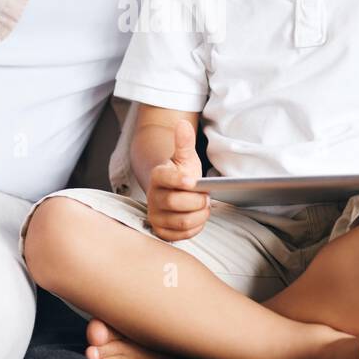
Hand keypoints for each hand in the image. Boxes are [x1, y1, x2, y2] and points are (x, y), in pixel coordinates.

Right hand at [147, 120, 210, 242]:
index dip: (179, 181)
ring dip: (199, 215)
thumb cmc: (182, 174)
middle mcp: (152, 197)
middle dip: (196, 201)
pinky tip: (198, 219)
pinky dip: (195, 228)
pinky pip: (181, 236)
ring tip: (204, 207)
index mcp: (158, 176)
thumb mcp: (185, 158)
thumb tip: (182, 123)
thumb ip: (184, 142)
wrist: (173, 191)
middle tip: (206, 197)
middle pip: (175, 203)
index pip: (165, 179)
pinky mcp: (161, 231)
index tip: (193, 181)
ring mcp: (155, 216)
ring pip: (181, 222)